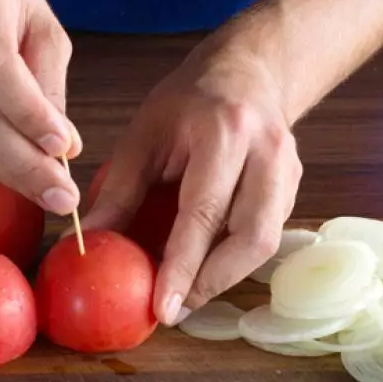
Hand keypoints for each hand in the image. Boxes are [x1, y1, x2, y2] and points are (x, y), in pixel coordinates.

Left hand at [82, 38, 302, 325]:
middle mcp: (267, 152)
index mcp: (224, 131)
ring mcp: (289, 170)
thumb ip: (118, 191)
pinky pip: (268, 235)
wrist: (246, 72)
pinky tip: (206, 268)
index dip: (183, 266)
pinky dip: (235, 259)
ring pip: (265, 242)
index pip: (204, 212)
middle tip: (174, 309)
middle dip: (211, 281)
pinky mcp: (295, 187)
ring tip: (185, 294)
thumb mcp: (142, 136)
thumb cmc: (187, 102)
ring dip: (224, 276)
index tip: (163, 307)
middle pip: (251, 236)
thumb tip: (87, 245)